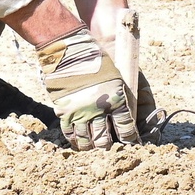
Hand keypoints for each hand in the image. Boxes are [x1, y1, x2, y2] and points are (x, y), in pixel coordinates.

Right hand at [37, 25, 138, 150]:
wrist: (71, 47)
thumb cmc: (98, 58)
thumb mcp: (117, 76)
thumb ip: (124, 96)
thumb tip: (130, 114)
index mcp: (117, 100)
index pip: (126, 130)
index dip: (129, 139)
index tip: (130, 142)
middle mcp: (99, 109)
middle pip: (105, 140)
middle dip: (109, 146)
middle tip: (109, 146)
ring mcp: (80, 111)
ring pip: (87, 140)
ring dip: (91, 145)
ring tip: (93, 146)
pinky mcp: (64, 110)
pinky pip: (70, 133)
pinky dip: (74, 141)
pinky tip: (77, 142)